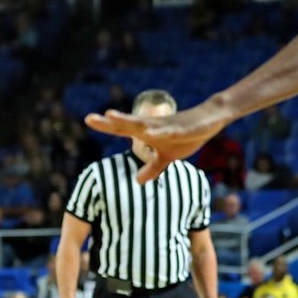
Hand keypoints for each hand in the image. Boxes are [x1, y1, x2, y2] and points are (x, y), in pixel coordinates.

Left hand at [84, 100, 231, 183]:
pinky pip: (167, 131)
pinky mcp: (180, 129)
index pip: (121, 129)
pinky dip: (157, 132)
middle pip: (125, 124)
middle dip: (108, 122)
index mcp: (145, 132)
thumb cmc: (185, 136)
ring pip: (142, 123)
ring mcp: (165, 126)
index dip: (105, 125)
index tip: (88, 119)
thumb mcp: (167, 157)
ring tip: (110, 116)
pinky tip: (148, 133)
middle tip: (89, 118)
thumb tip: (138, 182)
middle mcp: (151, 126)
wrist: (210, 120)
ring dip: (126, 120)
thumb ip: (152, 168)